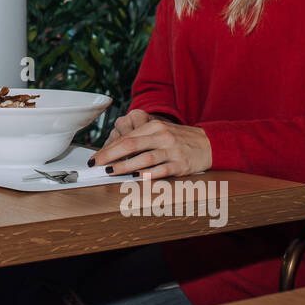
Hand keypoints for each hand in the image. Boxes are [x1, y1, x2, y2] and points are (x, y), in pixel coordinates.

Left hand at [89, 112, 212, 179]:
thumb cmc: (179, 139)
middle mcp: (162, 136)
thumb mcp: (160, 132)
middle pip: (131, 145)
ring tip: (111, 172)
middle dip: (110, 156)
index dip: (108, 148)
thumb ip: (140, 139)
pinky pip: (162, 170)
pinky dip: (149, 174)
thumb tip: (113, 152)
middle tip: (96, 165)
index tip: (95, 158)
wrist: (209, 143)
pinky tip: (137, 178)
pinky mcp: (181, 164)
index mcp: (154, 126)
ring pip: (144, 158)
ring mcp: (172, 150)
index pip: (126, 137)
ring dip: (125, 166)